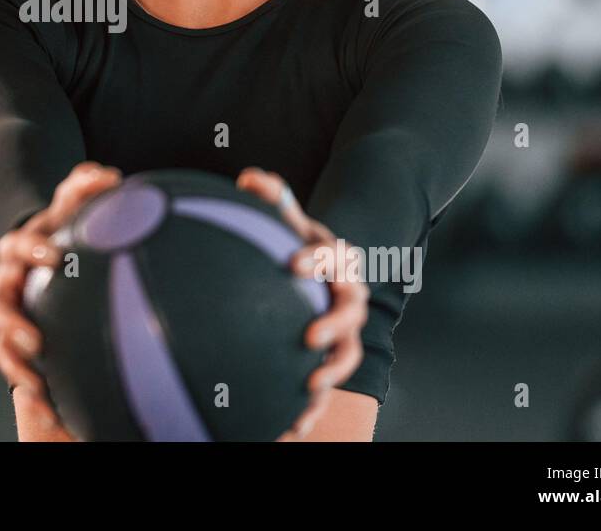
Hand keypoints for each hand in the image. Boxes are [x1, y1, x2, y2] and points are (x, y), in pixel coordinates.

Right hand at [0, 160, 122, 440]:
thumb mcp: (70, 208)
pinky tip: (46, 403)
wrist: (43, 255)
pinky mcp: (15, 342)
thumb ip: (84, 188)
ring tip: (34, 376)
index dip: (33, 251)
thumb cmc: (61, 230)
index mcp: (21, 249)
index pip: (19, 248)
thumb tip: (107, 173)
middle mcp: (6, 283)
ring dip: (14, 356)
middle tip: (34, 335)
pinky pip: (13, 365)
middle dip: (12, 319)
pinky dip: (26, 382)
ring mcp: (8, 314)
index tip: (56, 256)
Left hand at [235, 167, 369, 440]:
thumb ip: (272, 198)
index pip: (332, 256)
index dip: (315, 259)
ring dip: (332, 370)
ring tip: (311, 384)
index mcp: (337, 259)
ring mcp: (344, 328)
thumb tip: (250, 176)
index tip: (292, 264)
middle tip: (309, 336)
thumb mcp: (289, 219)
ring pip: (348, 352)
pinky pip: (329, 379)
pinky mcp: (333, 354)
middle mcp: (348, 295)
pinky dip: (315, 402)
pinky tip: (294, 423)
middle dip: (333, 324)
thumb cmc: (298, 243)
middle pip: (350, 311)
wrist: (324, 270)